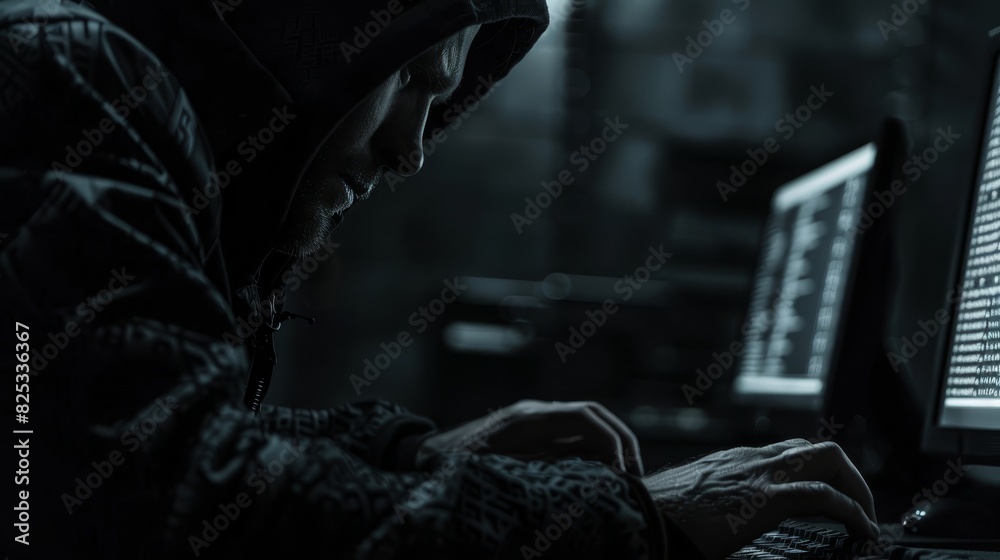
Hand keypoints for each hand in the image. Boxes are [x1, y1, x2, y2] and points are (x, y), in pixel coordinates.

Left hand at [416, 399, 643, 475]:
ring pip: (586, 423)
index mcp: (527, 419)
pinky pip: (572, 435)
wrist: (425, 456)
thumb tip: (583, 470)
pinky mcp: (532, 433)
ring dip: (611, 445)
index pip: (583, 416)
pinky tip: (602, 475)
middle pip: (592, 415)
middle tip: (637, 475)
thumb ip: (537, 466)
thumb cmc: (454, 467)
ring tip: (627, 477)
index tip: (623, 472)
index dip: (610, 440)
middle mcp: (534, 413)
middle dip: (621, 441)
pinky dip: (594, 451)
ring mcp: (534, 420)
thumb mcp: (494, 469)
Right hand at [643, 439, 878, 559]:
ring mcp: (758, 473)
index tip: (830, 500)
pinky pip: (825, 495)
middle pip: (816, 447)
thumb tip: (711, 526)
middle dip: (848, 475)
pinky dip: (853, 511)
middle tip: (858, 509)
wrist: (637, 515)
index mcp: (731, 461)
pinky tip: (862, 531)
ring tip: (867, 520)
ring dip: (857, 488)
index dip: (816, 472)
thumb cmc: (655, 517)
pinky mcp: (764, 497)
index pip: (787, 451)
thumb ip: (708, 506)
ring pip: (828, 458)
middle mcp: (749, 458)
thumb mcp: (690, 505)